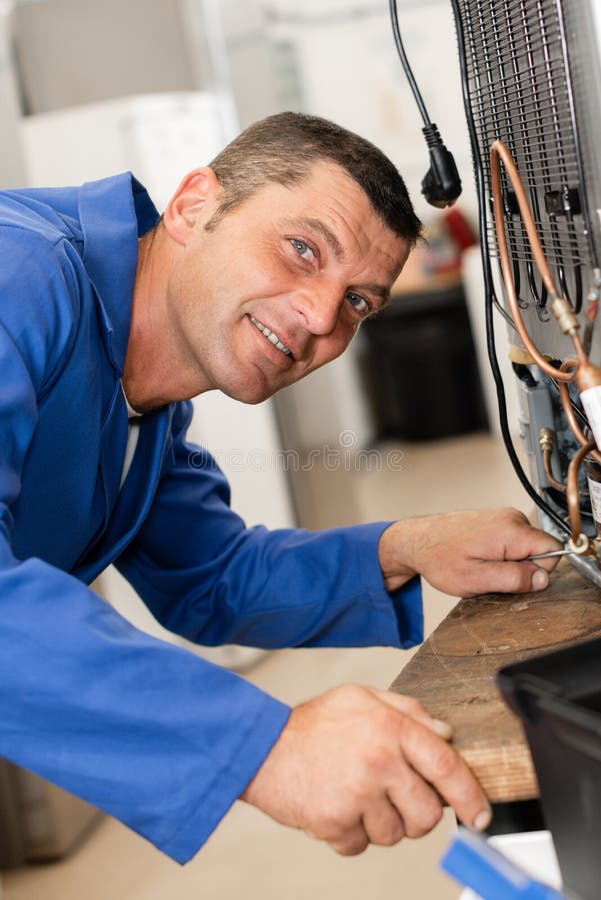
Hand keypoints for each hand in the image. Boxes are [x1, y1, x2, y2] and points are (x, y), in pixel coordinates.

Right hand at [241, 684, 490, 854]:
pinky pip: (361, 846)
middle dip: (417, 814)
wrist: (262, 747)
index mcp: (390, 727)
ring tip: (356, 795)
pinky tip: (337, 806)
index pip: (446, 765)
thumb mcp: (362, 698)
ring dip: (381, 824)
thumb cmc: (313, 724)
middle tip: (393, 798)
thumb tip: (445, 732)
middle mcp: (378, 760)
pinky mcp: (335, 822)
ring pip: (396, 835)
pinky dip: (351, 835)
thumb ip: (408, 711)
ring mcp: (357, 794)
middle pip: (427, 812)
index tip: (480, 814)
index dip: (470, 794)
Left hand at [378, 507, 561, 595]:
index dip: (539, 572)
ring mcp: (504, 517)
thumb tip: (542, 579)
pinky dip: (501, 555)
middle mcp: (511, 518)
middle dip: (521, 569)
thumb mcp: (477, 579)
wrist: (417, 541)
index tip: (513, 578)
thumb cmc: (439, 558)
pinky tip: (479, 557)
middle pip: (539, 550)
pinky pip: (513, 543)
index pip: (554, 550)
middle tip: (490, 573)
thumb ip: (513, 579)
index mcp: (510, 531)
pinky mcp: (497, 521)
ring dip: (508, 563)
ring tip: (481, 564)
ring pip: (526, 549)